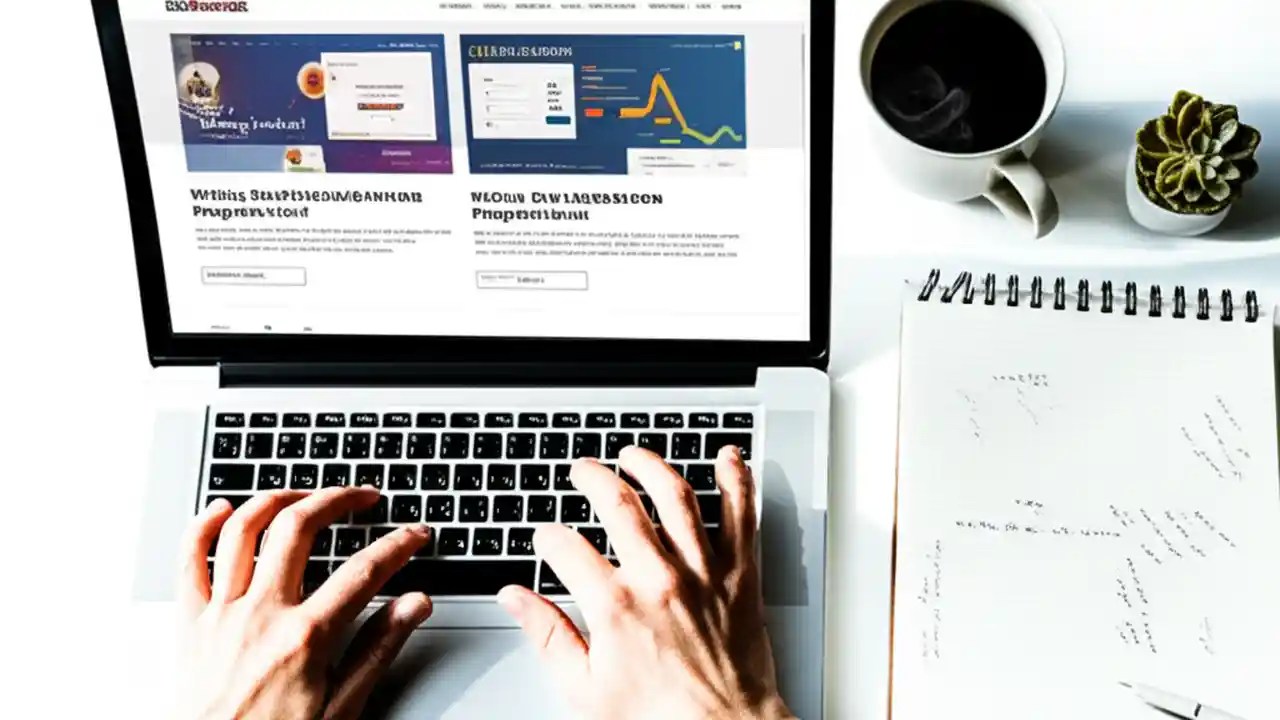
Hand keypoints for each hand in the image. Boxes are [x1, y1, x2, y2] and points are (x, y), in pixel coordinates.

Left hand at [177, 486, 432, 719]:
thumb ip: (378, 649)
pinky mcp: (191, 622)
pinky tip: (223, 508)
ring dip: (278, 498)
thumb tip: (413, 606)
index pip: (364, 571)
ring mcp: (221, 614)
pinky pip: (190, 558)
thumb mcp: (342, 708)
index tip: (413, 535)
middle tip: (362, 497)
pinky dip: (204, 524)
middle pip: (299, 527)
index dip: (397, 545)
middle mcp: (260, 615)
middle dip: (338, 499)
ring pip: (244, 528)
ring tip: (306, 494)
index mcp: (304, 638)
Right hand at [498, 446, 793, 719]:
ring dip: (651, 466)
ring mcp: (703, 572)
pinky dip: (735, 481)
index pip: (567, 548)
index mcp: (616, 606)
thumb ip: (548, 636)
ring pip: (676, 496)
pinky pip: (741, 516)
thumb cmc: (661, 719)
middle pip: (618, 504)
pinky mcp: (740, 575)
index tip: (547, 537)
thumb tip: (516, 600)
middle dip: (594, 478)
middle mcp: (659, 578)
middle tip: (584, 470)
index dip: (549, 537)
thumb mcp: (585, 690)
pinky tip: (727, 459)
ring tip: (635, 456)